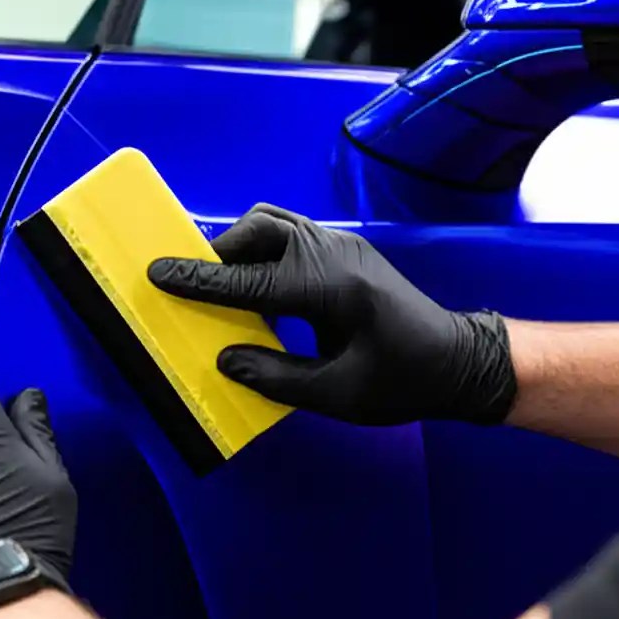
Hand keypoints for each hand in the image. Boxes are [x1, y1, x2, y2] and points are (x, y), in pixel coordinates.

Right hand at [148, 204, 516, 424]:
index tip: (157, 273)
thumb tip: (224, 360)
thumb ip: (276, 377)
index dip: (201, 281)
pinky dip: (260, 249)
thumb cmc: (404, 382)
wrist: (461, 361)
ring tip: (219, 284)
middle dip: (218, 254)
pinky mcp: (343, 250)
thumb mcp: (339, 395)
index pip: (251, 280)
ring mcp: (341, 246)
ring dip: (239, 246)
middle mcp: (335, 254)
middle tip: (190, 286)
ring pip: (273, 222)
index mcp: (333, 289)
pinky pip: (289, 233)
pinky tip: (254, 283)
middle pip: (259, 229)